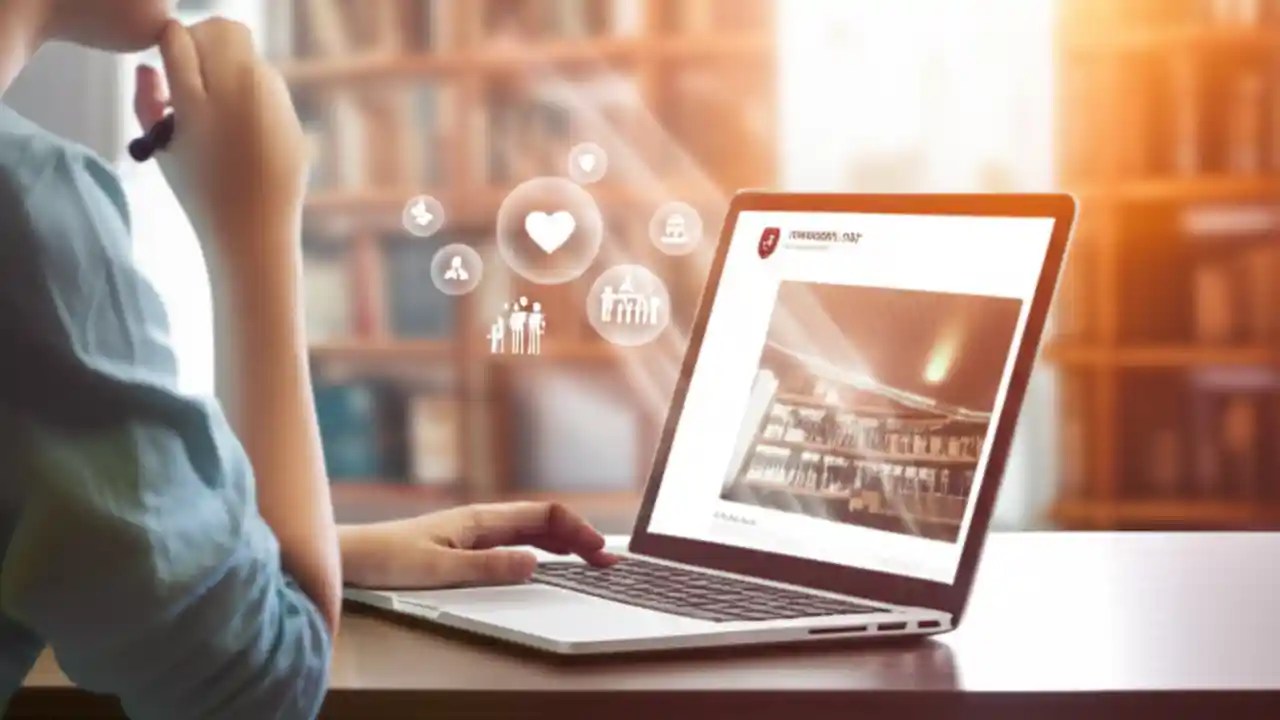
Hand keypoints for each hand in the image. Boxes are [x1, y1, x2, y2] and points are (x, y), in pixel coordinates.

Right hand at [134, 19, 308, 280]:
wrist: (253, 232)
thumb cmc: (197, 191)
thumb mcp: (161, 147)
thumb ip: (146, 100)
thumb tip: (149, 66)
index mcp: (196, 102)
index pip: (178, 37)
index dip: (171, 42)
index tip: (169, 58)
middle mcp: (238, 96)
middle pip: (224, 30)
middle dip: (205, 41)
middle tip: (194, 70)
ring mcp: (272, 106)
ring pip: (251, 56)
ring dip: (231, 67)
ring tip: (216, 106)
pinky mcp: (292, 118)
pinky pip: (271, 86)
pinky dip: (253, 92)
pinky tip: (241, 125)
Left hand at [339, 503, 619, 589]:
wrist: (350, 556)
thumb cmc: (385, 559)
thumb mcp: (437, 570)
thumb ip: (486, 567)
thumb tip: (533, 563)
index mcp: (480, 519)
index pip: (543, 514)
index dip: (576, 529)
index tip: (598, 551)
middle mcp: (481, 520)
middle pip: (543, 520)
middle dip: (579, 535)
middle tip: (607, 560)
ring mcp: (474, 530)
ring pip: (531, 528)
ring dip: (563, 540)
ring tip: (589, 558)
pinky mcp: (465, 544)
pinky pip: (515, 539)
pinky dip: (542, 546)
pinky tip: (547, 559)